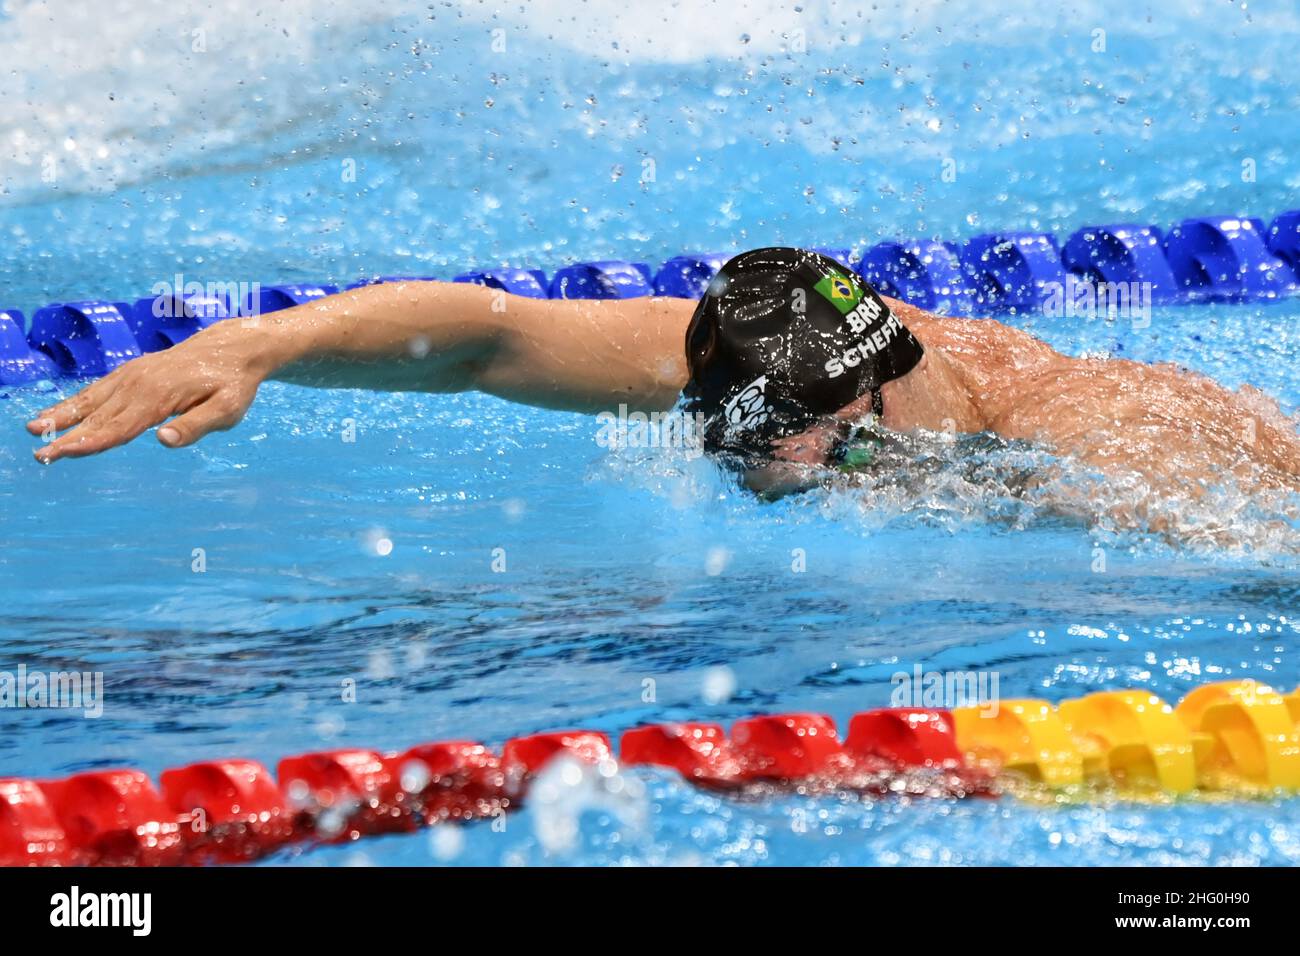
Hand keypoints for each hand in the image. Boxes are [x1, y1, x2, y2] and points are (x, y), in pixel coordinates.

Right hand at [26, 325, 268, 463]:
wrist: (233, 348)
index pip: (120, 426)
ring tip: (34, 428)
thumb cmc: (233, 384)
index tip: (63, 452)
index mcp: (160, 396)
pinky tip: (59, 412)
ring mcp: (133, 374)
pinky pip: (99, 388)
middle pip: (99, 416)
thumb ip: (195, 426)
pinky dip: (76, 401)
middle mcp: (140, 382)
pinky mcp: (133, 371)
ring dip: (62, 415)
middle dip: (67, 435)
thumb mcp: (226, 409)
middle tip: (39, 453)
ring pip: (92, 399)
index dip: (90, 442)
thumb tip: (163, 439)